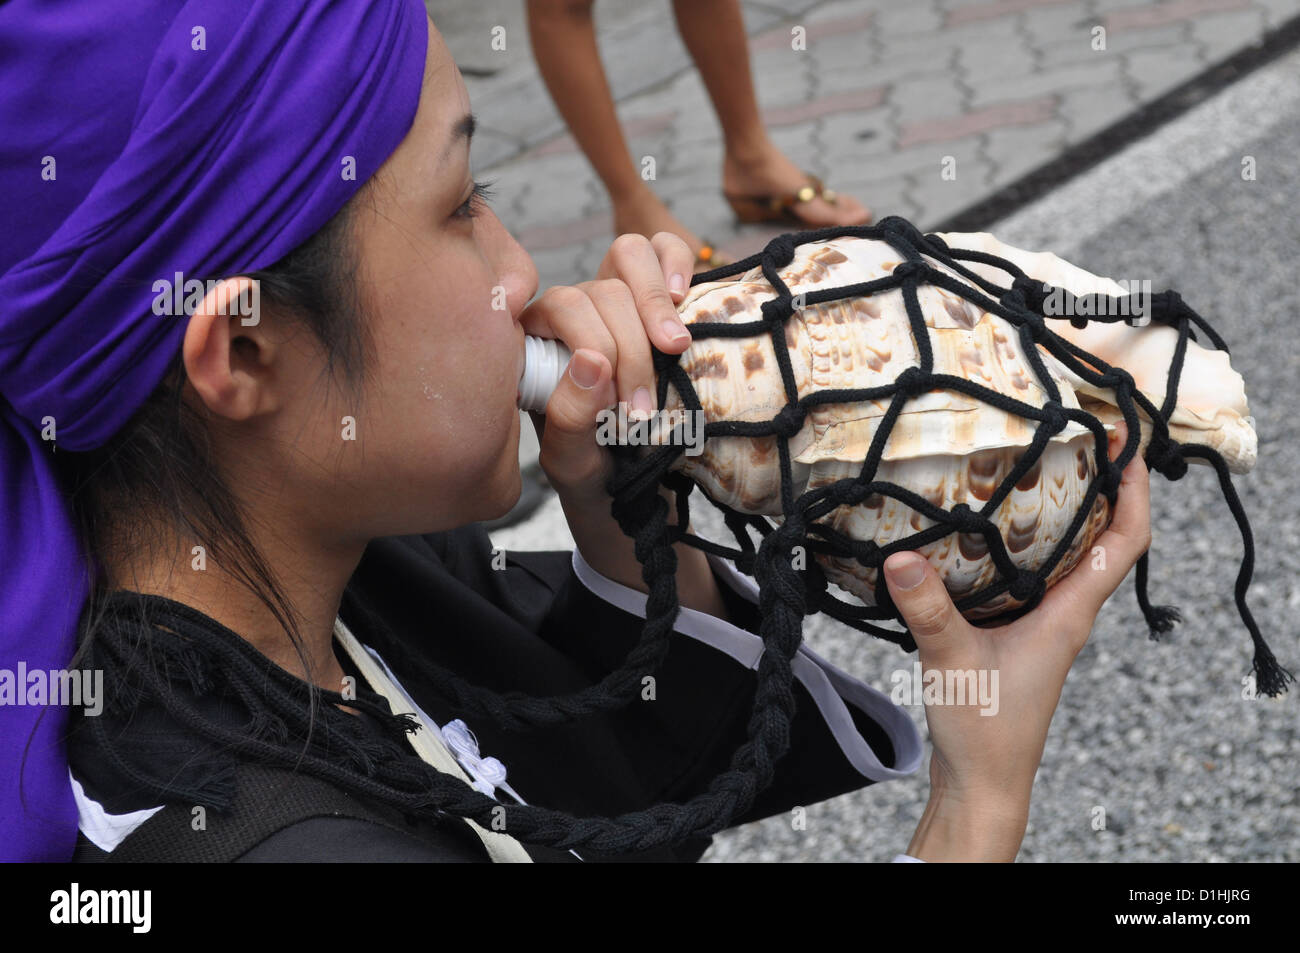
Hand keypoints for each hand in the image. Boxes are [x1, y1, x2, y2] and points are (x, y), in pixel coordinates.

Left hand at [520, 232, 693, 501]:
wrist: (628, 480)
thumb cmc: (589, 467)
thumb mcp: (568, 460)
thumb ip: (569, 417)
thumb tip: (593, 361)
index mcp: (538, 338)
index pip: (563, 306)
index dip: (597, 343)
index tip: (621, 403)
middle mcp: (575, 307)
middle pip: (604, 289)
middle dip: (632, 348)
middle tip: (646, 406)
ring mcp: (618, 295)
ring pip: (631, 253)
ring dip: (655, 302)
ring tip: (676, 348)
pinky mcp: (661, 296)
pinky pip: (665, 249)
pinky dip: (678, 263)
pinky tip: (685, 297)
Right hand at [884, 421, 1149, 858]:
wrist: (982, 782)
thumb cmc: (986, 730)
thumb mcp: (953, 662)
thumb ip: (929, 610)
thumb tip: (900, 556)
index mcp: (1069, 614)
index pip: (1124, 543)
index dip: (1134, 491)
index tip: (1123, 445)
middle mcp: (1064, 614)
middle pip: (1101, 539)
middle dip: (1096, 486)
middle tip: (1070, 438)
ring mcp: (1042, 624)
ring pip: (1065, 556)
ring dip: (1058, 512)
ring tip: (1028, 468)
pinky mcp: (1016, 633)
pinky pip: (1029, 576)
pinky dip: (1018, 544)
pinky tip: (978, 531)